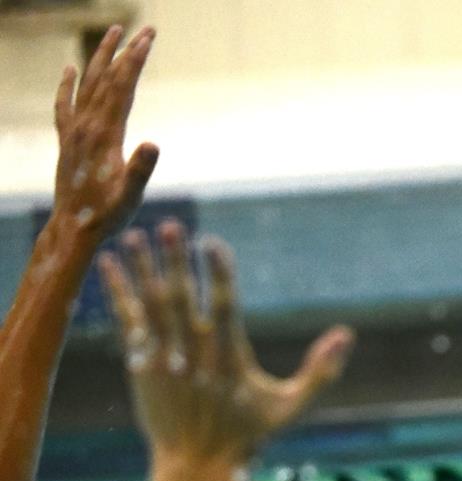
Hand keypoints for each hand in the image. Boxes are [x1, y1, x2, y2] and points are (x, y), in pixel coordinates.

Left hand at [51, 25, 157, 246]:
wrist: (73, 227)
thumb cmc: (107, 214)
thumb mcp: (131, 196)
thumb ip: (141, 169)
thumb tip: (154, 143)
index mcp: (104, 133)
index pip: (123, 86)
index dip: (136, 60)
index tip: (149, 37)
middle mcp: (86, 125)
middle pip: (107, 78)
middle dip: (124, 52)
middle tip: (142, 30)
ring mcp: (74, 130)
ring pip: (88, 84)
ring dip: (100, 58)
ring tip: (111, 35)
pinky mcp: (68, 140)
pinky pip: (65, 104)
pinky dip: (68, 84)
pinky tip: (70, 69)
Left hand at [100, 221, 352, 465]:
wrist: (196, 465)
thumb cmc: (248, 435)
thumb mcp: (291, 406)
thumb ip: (320, 371)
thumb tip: (347, 335)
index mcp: (228, 359)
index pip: (223, 306)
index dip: (218, 274)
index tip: (212, 243)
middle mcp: (193, 355)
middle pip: (181, 299)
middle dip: (175, 262)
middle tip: (170, 227)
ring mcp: (164, 359)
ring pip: (151, 306)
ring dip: (142, 269)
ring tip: (134, 235)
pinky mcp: (141, 366)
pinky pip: (129, 322)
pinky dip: (119, 293)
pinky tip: (110, 265)